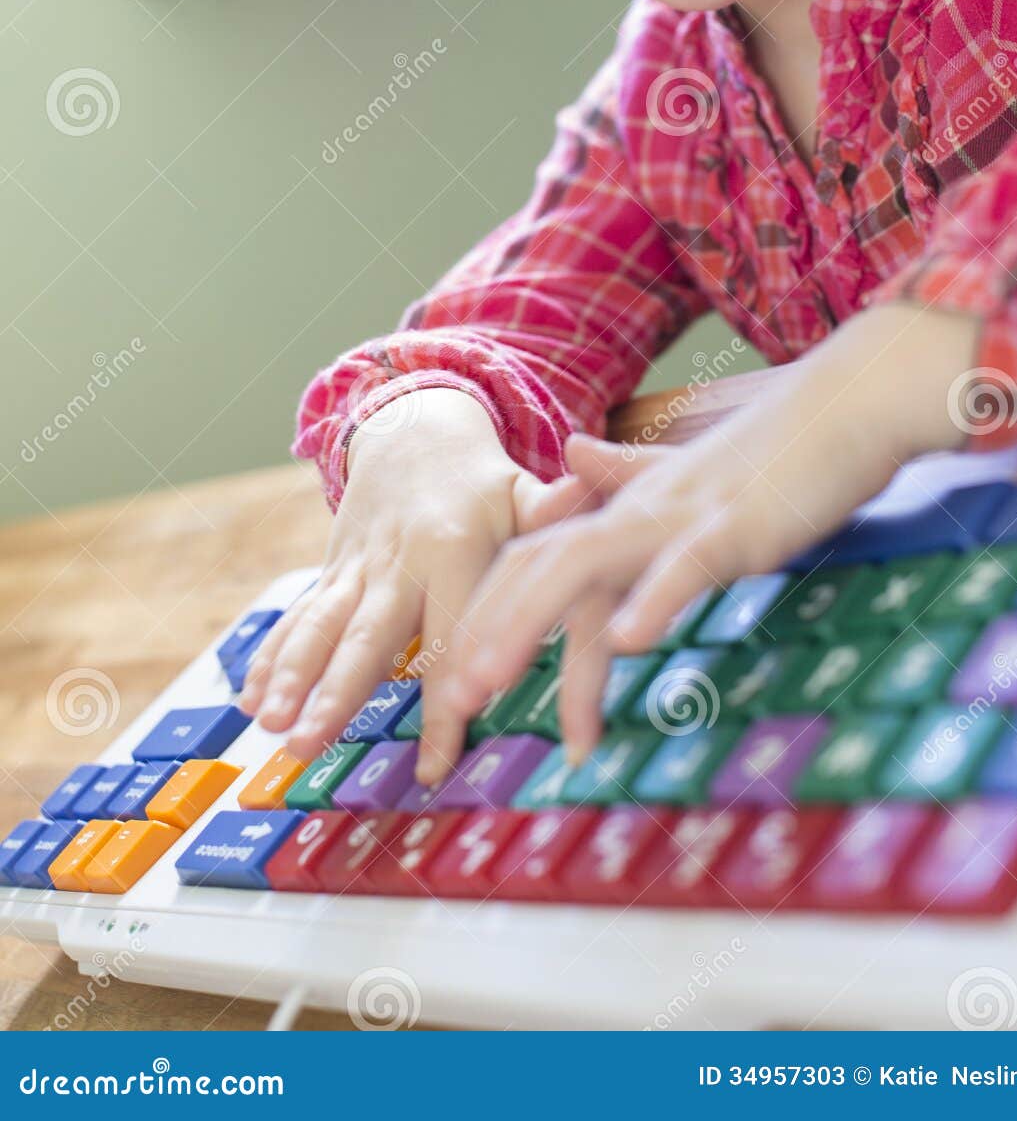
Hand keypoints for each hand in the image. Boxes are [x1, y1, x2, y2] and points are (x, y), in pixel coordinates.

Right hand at [236, 389, 603, 779]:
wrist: (414, 433)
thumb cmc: (483, 484)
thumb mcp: (522, 490)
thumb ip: (553, 508)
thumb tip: (585, 488)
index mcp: (453, 548)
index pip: (450, 636)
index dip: (444, 702)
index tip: (435, 764)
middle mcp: (398, 562)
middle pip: (367, 634)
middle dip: (336, 689)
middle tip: (308, 740)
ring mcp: (358, 568)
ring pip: (320, 625)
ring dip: (292, 676)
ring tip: (269, 724)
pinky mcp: (333, 572)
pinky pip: (299, 615)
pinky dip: (271, 655)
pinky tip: (249, 697)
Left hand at [443, 301, 981, 761]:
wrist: (852, 401)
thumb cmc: (781, 446)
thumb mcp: (689, 467)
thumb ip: (628, 468)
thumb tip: (575, 449)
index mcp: (628, 504)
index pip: (536, 556)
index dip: (490, 611)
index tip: (461, 675)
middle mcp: (638, 510)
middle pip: (538, 567)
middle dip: (488, 631)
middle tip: (453, 700)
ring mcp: (682, 516)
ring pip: (583, 565)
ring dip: (529, 624)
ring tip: (492, 680)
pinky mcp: (737, 526)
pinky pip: (683, 564)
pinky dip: (651, 600)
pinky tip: (627, 640)